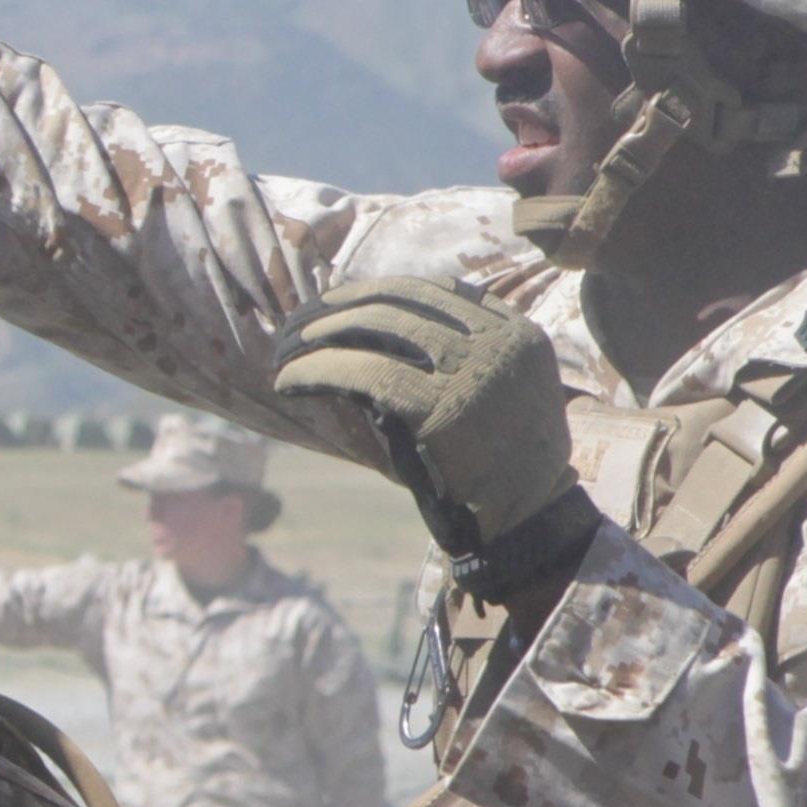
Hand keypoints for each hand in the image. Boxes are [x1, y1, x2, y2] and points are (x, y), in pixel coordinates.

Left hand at [274, 282, 591, 596]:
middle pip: (395, 301)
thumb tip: (375, 326)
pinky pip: (359, 372)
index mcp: (513, 331)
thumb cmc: (499, 461)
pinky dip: (314, 371)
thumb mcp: (497, 390)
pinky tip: (287, 382)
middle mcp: (495, 342)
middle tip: (294, 326)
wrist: (525, 517)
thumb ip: (459, 354)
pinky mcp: (434, 407)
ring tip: (281, 352)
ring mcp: (468, 372)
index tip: (334, 304)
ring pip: (372, 328)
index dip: (371, 292)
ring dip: (315, 336)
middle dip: (334, 309)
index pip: (429, 289)